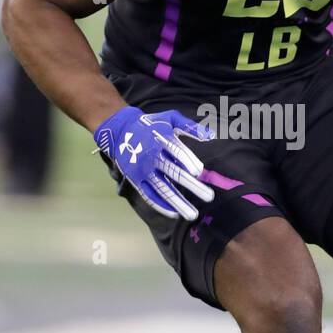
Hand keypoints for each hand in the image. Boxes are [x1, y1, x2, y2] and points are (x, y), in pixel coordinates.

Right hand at [94, 105, 214, 219]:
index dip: (189, 161)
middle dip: (192, 186)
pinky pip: (148, 195)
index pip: (177, 151)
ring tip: (193, 214)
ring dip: (178, 202)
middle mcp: (152, 155)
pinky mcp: (136, 179)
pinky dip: (161, 205)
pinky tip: (174, 213)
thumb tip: (211, 136)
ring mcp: (143, 169)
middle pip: (174, 172)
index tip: (200, 172)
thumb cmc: (152, 124)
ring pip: (162, 188)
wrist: (120, 130)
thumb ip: (191, 126)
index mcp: (161, 139)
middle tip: (210, 197)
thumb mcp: (170, 118)